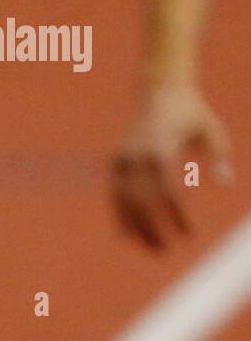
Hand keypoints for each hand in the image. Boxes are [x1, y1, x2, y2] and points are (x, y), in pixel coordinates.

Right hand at [110, 84, 234, 249]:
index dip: (175, 216)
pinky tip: (128, 237)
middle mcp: (137, 157)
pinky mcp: (115, 162)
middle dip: (152, 230)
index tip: (187, 233)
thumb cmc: (191, 112)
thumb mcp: (212, 129)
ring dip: (135, 230)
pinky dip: (121, 217)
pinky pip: (115, 196)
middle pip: (140, 203)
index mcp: (159, 149)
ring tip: (150, 248)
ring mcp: (123, 160)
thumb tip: (225, 183)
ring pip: (123, 203)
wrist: (160, 89)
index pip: (165, 193)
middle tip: (165, 251)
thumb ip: (219, 155)